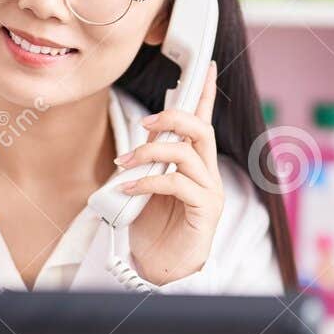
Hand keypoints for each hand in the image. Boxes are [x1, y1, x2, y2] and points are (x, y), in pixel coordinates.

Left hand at [122, 61, 222, 284]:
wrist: (159, 267)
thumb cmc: (153, 227)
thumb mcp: (146, 185)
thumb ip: (151, 160)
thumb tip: (145, 135)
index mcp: (195, 164)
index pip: (203, 121)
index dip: (205, 94)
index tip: (206, 67)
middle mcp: (207, 174)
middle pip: (200, 130)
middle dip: (172, 118)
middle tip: (145, 124)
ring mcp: (209, 192)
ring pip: (186, 154)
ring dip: (150, 154)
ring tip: (124, 165)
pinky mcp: (205, 211)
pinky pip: (176, 184)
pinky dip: (148, 181)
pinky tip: (129, 188)